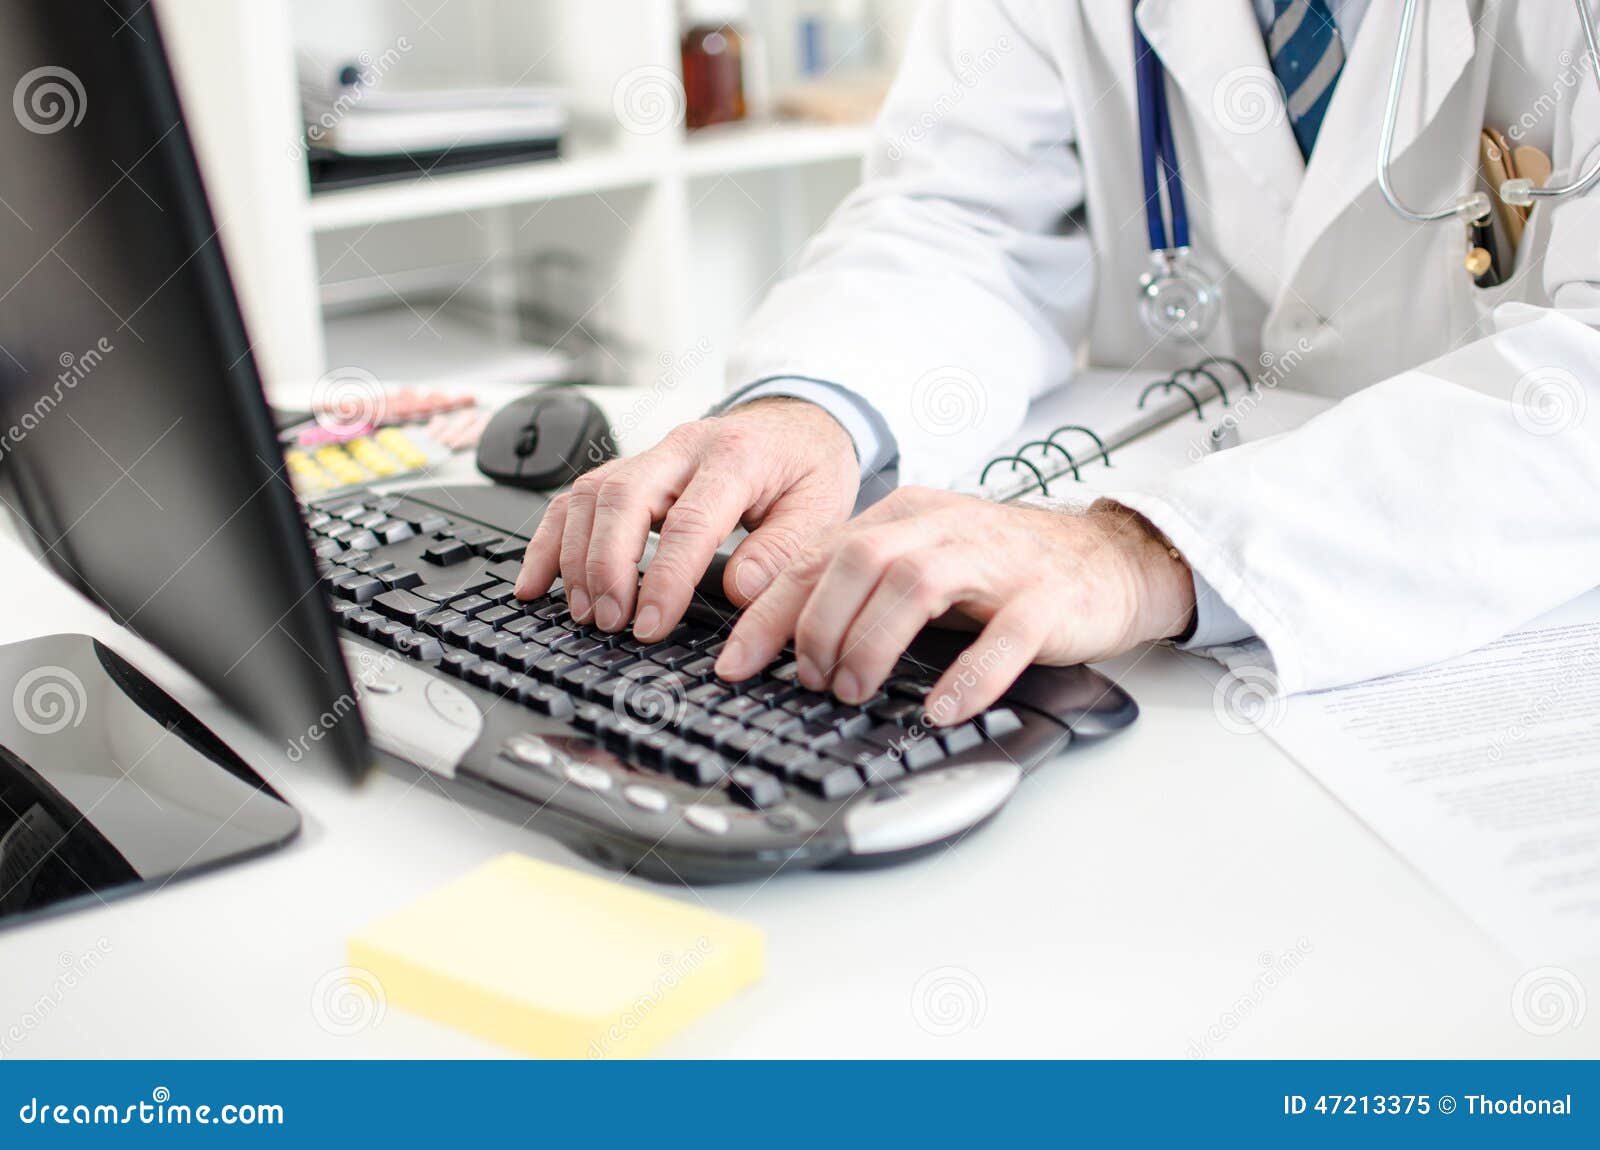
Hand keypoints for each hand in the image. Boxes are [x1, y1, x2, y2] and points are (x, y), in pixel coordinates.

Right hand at [514, 397, 859, 640]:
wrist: (799, 423)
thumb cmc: (807, 466)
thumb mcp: (821, 508)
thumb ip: (783, 550)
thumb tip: (741, 592)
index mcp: (735, 457)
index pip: (689, 520)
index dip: (664, 578)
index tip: (651, 624)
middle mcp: (683, 448)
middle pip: (622, 497)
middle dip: (606, 565)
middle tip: (608, 620)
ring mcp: (651, 455)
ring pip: (590, 494)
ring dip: (576, 557)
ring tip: (582, 612)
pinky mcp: (630, 469)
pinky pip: (575, 498)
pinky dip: (550, 540)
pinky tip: (537, 581)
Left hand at [713, 491, 1196, 724]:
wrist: (1109, 558)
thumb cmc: (1003, 570)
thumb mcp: (923, 561)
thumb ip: (862, 586)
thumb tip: (785, 641)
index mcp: (904, 516)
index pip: (818, 557)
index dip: (768, 613)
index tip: (732, 664)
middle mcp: (944, 528)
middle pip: (858, 560)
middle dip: (818, 626)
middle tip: (809, 680)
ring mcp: (997, 560)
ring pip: (915, 585)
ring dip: (872, 644)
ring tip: (854, 691)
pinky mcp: (1045, 599)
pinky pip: (1003, 635)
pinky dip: (968, 675)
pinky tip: (940, 710)